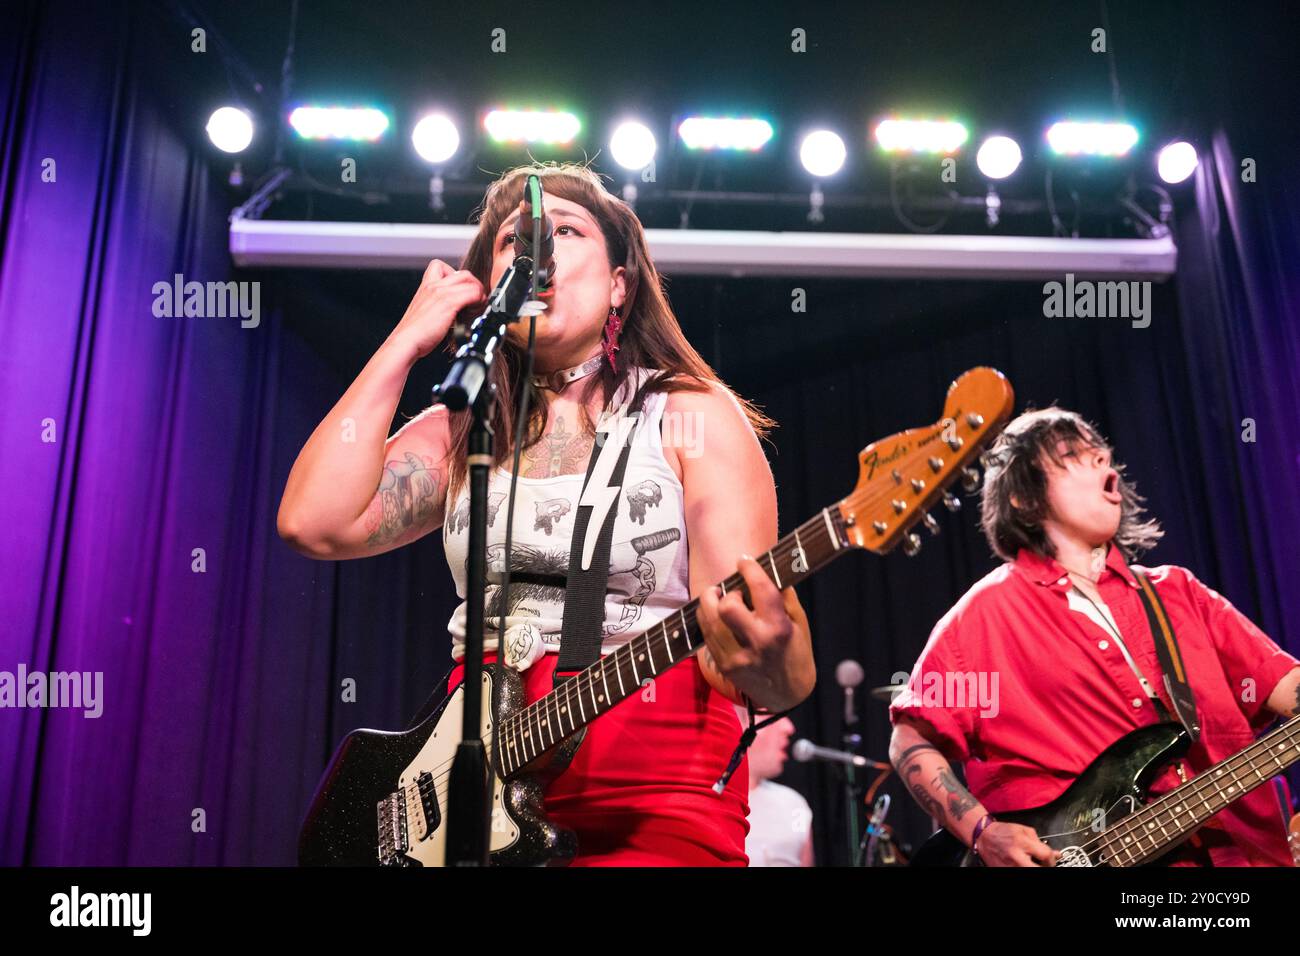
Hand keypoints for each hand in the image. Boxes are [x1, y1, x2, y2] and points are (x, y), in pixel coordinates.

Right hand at [390, 259, 485, 361]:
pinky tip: (475, 311)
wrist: (406, 341)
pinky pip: (473, 292)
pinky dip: (479, 300)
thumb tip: (451, 311)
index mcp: (425, 286)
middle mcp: (433, 286)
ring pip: (470, 280)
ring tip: (477, 306)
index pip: (442, 266)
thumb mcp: (423, 312)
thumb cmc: (414, 332)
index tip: (461, 290)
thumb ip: (435, 305)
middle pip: (462, 272)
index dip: (457, 277)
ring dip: (479, 293)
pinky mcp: (448, 302)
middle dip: (473, 285)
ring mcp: (441, 292)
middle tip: (475, 299)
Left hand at [696, 555, 814, 711]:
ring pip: (709, 619)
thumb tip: (766, 569)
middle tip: (730, 591)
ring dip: (710, 603)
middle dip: (724, 592)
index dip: (749, 570)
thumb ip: (782, 596)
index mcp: (779, 628)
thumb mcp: (799, 622)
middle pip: (726, 606)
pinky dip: (710, 621)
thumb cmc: (796, 653)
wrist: (788, 695)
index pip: (760, 590)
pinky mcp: (724, 665)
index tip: (744, 561)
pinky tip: (720, 620)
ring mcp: (737, 656)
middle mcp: (756, 642)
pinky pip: (707, 635)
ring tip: (718, 599)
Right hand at [974, 822, 1059, 866]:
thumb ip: (1040, 842)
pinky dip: (1023, 867)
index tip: (1051, 858)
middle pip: (1039, 869)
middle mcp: (1016, 856)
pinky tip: (1022, 863)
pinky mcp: (1003, 870)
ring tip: (1031, 862)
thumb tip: (1056, 854)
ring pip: (1029, 871)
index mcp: (1022, 842)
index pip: (1046, 855)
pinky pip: (1019, 871)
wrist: (984, 836)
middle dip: (1045, 867)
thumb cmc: (1004, 832)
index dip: (1052, 858)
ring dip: (1033, 867)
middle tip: (1043, 864)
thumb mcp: (1023, 830)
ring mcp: (1010, 866)